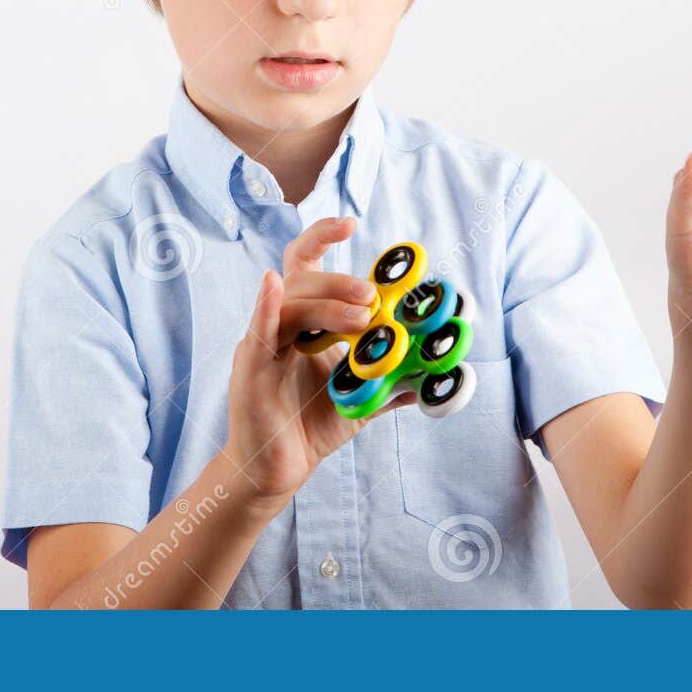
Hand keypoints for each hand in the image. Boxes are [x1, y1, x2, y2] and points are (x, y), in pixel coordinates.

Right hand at [219, 216, 417, 510]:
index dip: (324, 236)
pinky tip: (270, 285)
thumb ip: (392, 375)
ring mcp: (264, 342)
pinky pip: (260, 330)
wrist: (280, 468)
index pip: (309, 264)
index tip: (352, 224)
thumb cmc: (313, 424)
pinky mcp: (252, 367)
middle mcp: (281, 322)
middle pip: (304, 279)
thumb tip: (438, 367)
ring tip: (363, 317)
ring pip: (292, 304)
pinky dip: (266, 305)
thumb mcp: (361, 394)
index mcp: (304, 319)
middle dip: (340, 282)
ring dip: (326, 303)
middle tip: (373, 295)